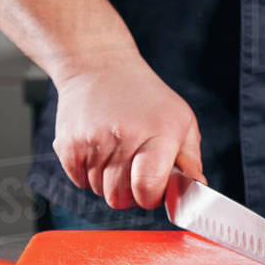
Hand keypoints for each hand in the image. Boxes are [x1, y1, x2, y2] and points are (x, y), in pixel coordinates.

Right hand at [52, 58, 204, 209]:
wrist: (99, 66)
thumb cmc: (146, 97)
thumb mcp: (181, 121)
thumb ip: (190, 161)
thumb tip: (196, 189)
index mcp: (157, 134)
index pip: (147, 188)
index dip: (151, 197)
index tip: (154, 188)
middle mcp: (122, 138)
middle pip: (119, 198)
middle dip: (130, 194)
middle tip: (135, 171)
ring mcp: (91, 142)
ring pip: (99, 191)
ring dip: (109, 182)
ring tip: (117, 153)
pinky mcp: (67, 145)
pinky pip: (79, 182)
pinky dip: (89, 174)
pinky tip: (99, 150)